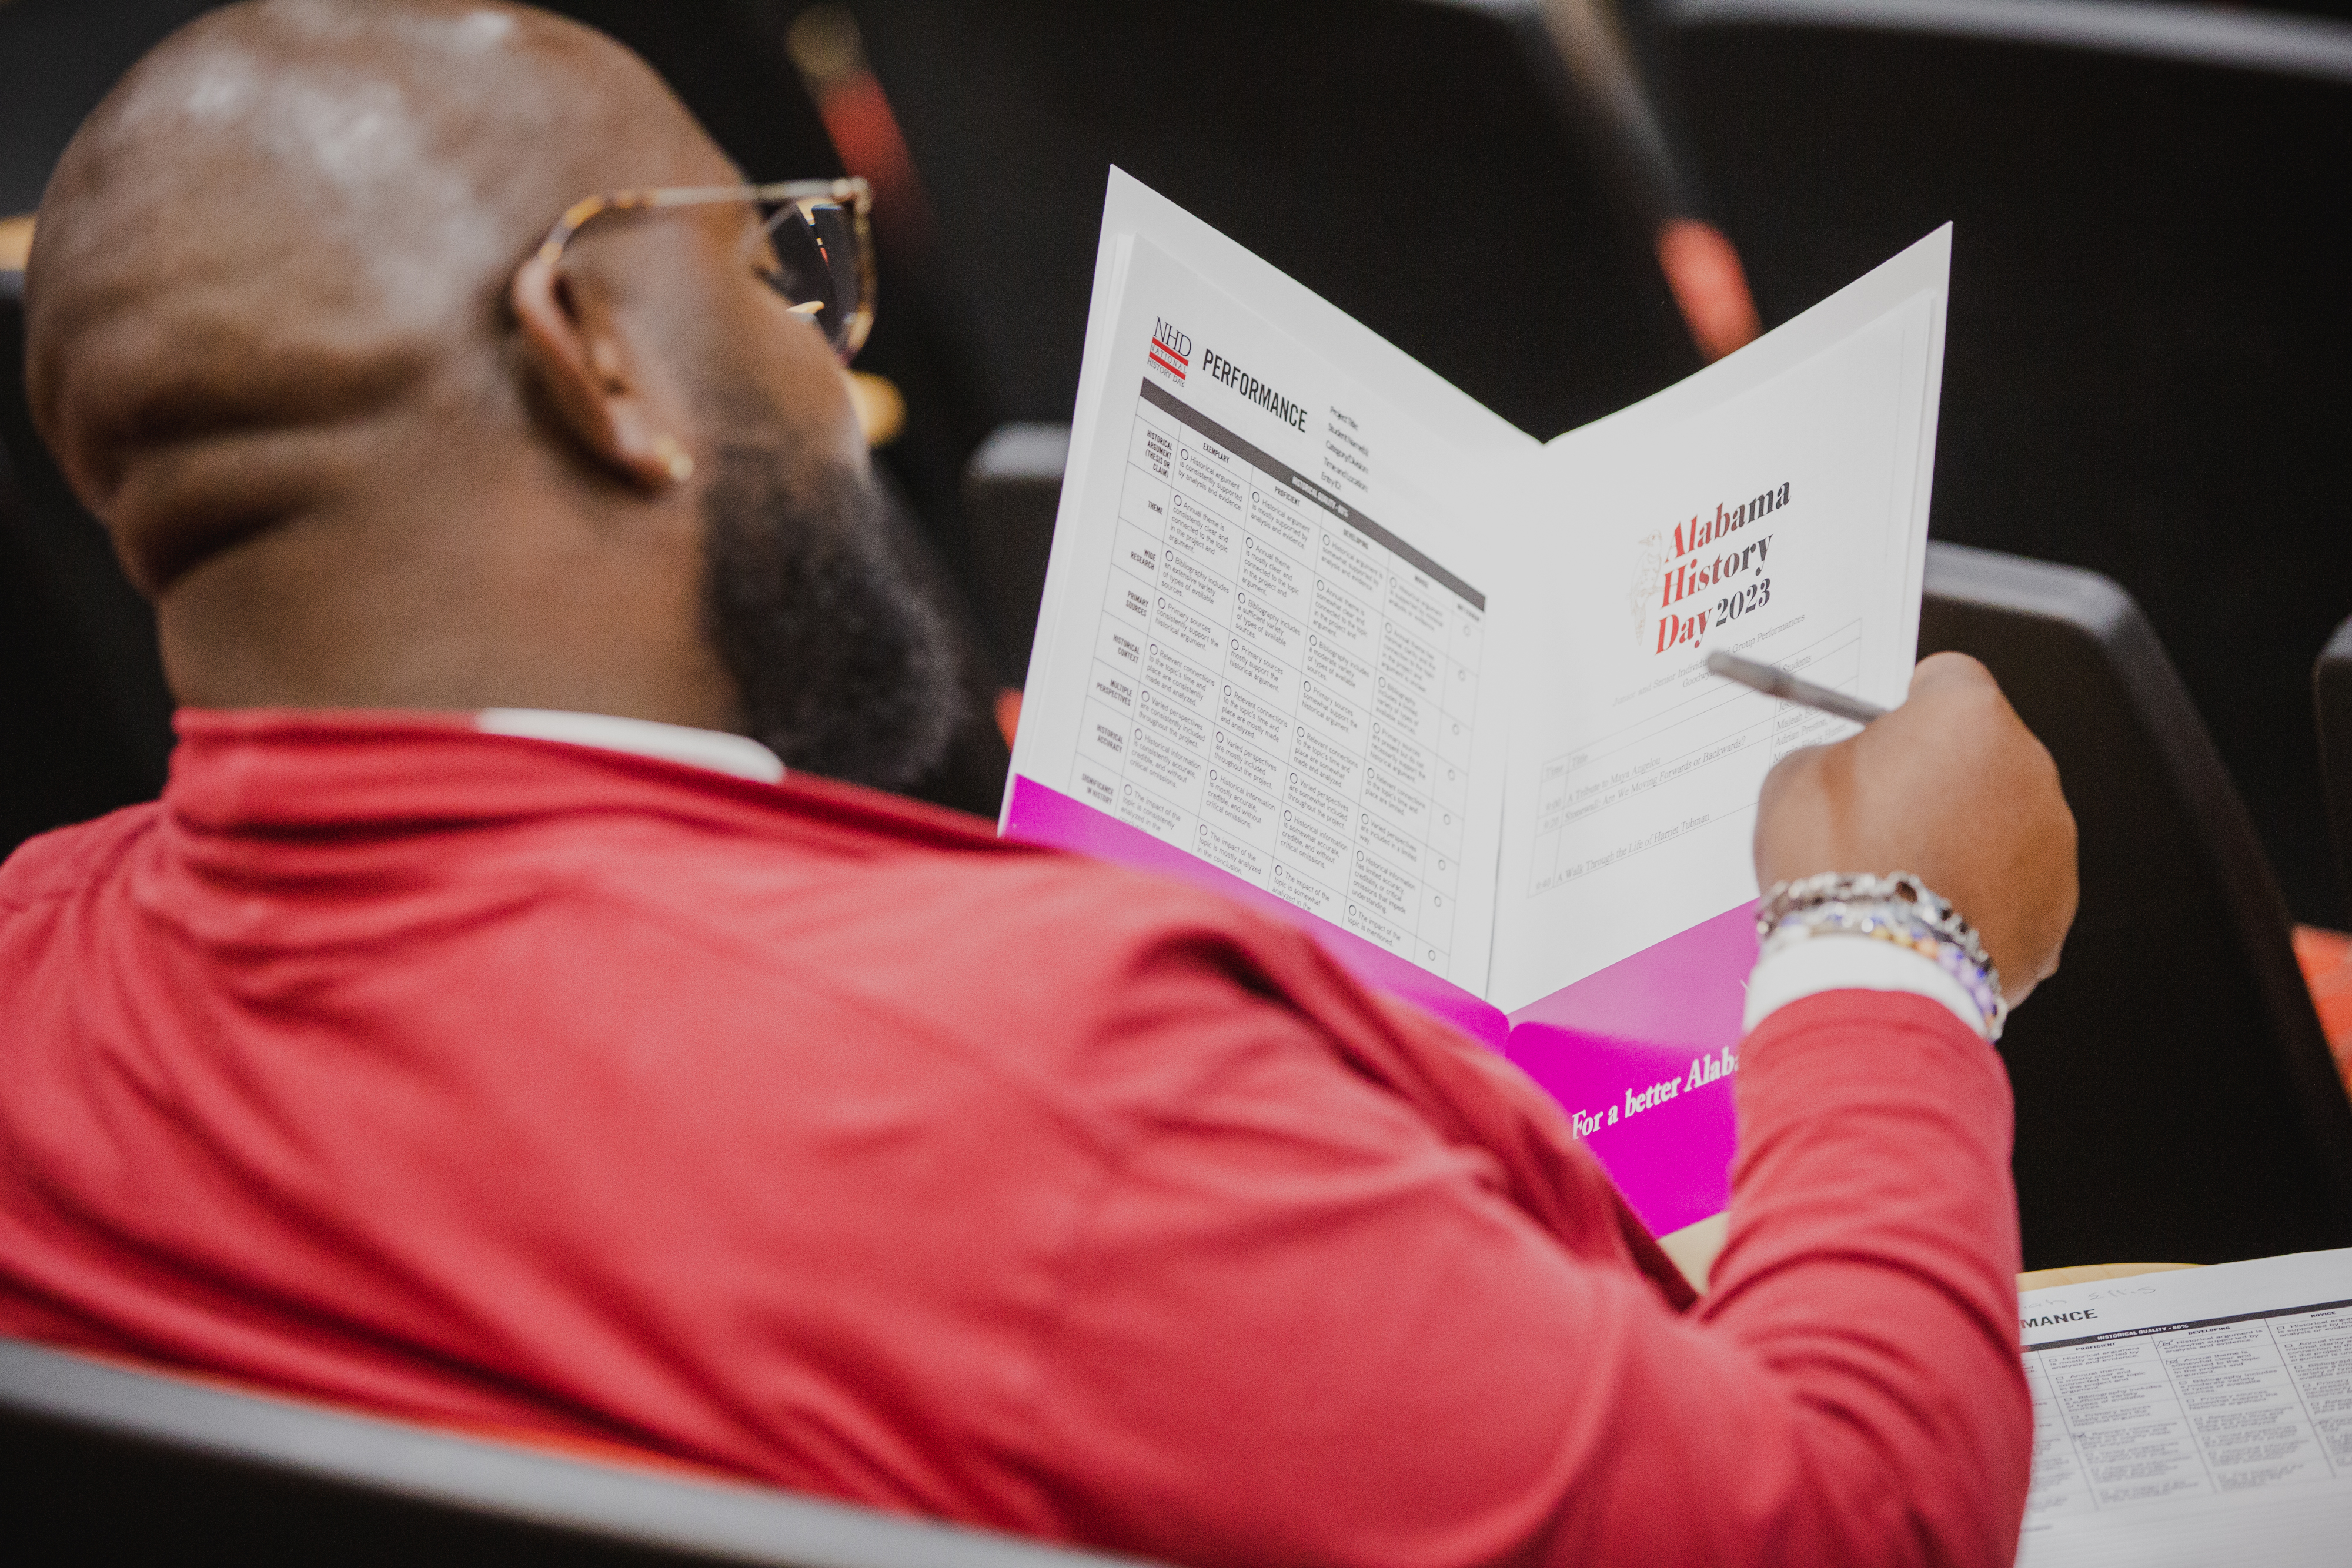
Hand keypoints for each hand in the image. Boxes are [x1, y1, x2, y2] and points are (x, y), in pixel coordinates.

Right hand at [1755, 652, 2077, 1006]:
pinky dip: (1984, 895)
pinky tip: (1934, 913)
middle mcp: (2027, 766)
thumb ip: (1835, 755)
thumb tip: (1850, 770)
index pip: (1946, 677)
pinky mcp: (2057, 907)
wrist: (1871, 966)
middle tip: (1887, 813)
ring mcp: (2052, 841)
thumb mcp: (1795, 778)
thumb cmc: (1837, 868)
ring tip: (1907, 873)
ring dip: (1968, 834)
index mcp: (1965, 715)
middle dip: (1942, 775)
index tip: (1890, 730)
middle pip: (1983, 752)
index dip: (1910, 705)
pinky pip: (2019, 885)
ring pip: (2006, 820)